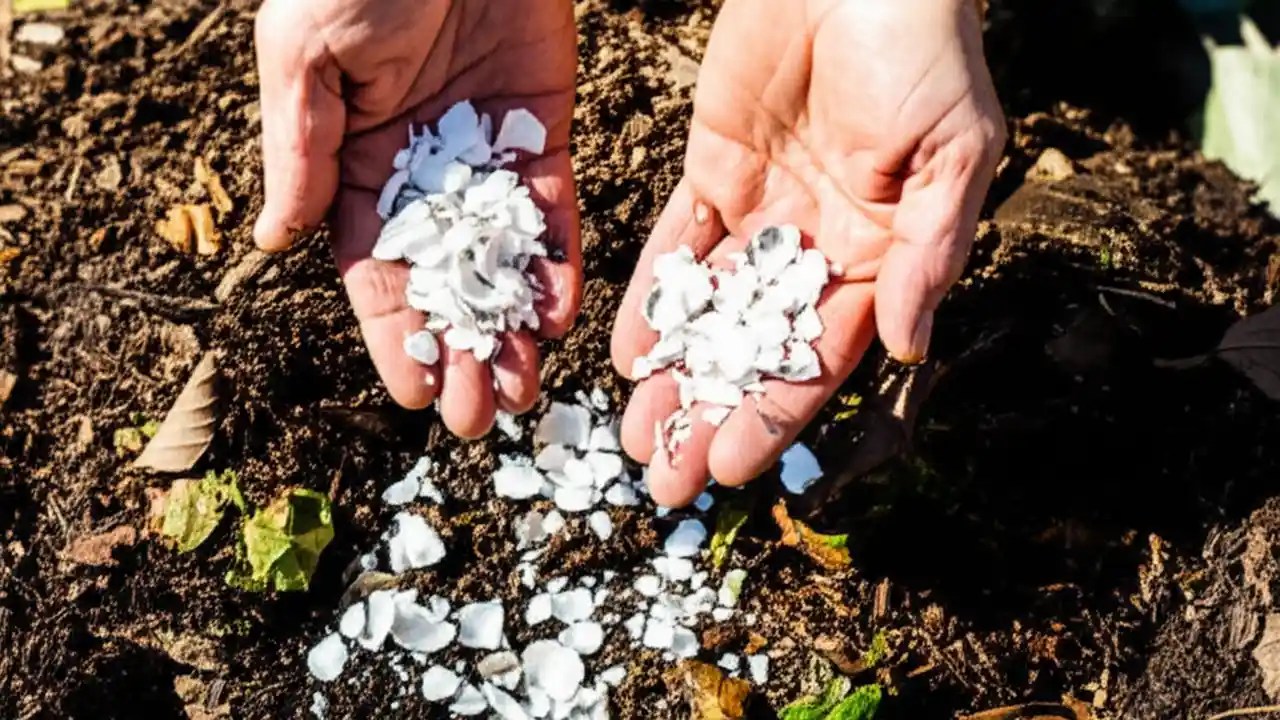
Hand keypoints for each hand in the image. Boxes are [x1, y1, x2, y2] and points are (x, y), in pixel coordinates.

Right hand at [252, 0, 580, 436]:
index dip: (394, 335)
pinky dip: (560, 261)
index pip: (375, 272)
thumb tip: (273, 240)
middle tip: (483, 416)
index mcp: (355, 167)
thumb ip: (299, 150)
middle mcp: (425, 176)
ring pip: (505, 261)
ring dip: (515, 327)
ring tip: (527, 390)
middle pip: (447, 283)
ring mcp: (487, 157)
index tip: (414, 394)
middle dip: (463, 350)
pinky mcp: (543, 132)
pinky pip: (555, 209)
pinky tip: (560, 316)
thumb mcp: (305, 56)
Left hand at [611, 0, 1005, 505]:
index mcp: (881, 251)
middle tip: (663, 479)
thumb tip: (909, 347)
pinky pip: (675, 242)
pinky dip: (651, 297)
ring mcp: (763, 208)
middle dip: (711, 413)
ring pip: (710, 307)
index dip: (777, 412)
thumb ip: (928, 252)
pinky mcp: (713, 167)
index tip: (732, 469)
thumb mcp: (955, 154)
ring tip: (634, 437)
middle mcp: (818, 242)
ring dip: (674, 372)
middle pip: (757, 346)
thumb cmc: (927, 50)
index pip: (824, 353)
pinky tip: (626, 351)